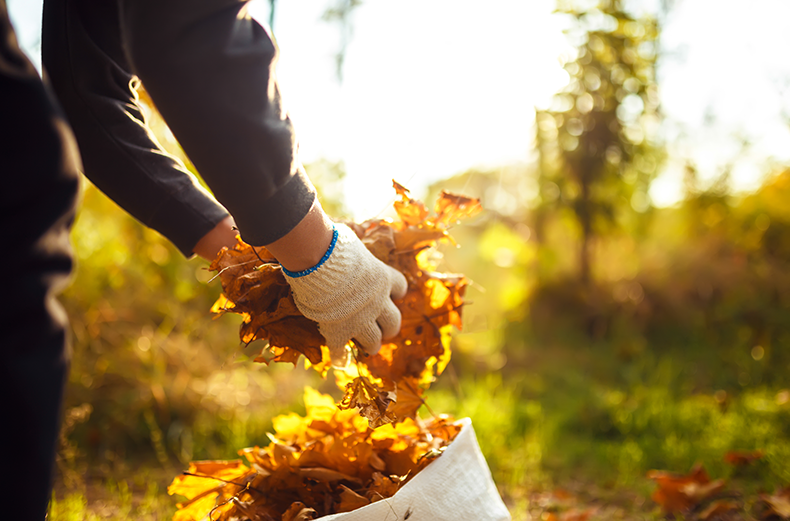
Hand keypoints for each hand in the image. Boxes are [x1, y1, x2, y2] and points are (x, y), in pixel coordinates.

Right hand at [282, 223, 407, 367]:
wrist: (318, 261)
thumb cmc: (333, 245)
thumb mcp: (352, 244)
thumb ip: (354, 253)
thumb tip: (343, 241)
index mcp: (383, 277)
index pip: (400, 287)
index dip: (396, 292)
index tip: (392, 294)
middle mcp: (378, 301)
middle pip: (393, 321)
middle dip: (390, 327)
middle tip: (384, 330)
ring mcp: (361, 320)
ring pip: (374, 341)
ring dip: (372, 345)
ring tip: (368, 347)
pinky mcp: (340, 332)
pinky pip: (342, 352)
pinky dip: (340, 356)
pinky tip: (338, 357)